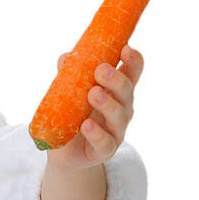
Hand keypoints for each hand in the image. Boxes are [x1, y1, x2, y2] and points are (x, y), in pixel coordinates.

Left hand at [46, 44, 142, 169]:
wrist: (65, 151)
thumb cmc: (73, 114)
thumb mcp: (70, 92)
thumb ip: (69, 75)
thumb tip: (65, 58)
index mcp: (116, 91)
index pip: (132, 72)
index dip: (133, 60)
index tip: (125, 48)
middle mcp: (121, 109)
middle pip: (127, 92)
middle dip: (116, 80)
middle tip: (101, 70)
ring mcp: (116, 131)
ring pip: (119, 116)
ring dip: (107, 103)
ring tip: (93, 94)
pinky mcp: (104, 151)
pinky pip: (104, 143)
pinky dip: (96, 134)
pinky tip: (86, 126)